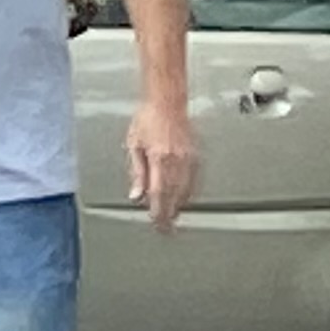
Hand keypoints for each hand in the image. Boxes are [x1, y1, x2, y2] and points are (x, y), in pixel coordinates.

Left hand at [127, 99, 198, 232]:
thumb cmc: (148, 119)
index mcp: (160, 158)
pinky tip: (183, 199)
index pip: (159, 194)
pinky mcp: (195, 156)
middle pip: (174, 196)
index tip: (156, 223)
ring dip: (179, 205)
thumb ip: (137, 173)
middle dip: (169, 213)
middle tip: (165, 228)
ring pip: (186, 190)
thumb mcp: (134, 145)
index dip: (158, 211)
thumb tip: (136, 195)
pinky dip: (188, 193)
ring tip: (172, 217)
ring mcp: (189, 159)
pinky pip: (193, 180)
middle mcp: (177, 161)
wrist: (168, 102)